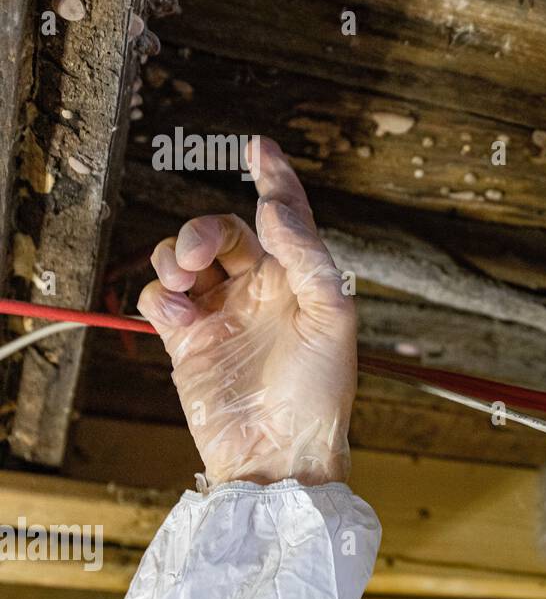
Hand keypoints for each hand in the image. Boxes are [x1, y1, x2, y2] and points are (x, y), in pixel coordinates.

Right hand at [137, 139, 356, 486]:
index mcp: (299, 279)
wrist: (279, 453)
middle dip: (201, 230)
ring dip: (174, 257)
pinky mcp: (187, 343)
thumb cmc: (320, 392)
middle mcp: (259, 291)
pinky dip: (160, 298)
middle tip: (198, 255)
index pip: (284, 215)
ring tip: (184, 283)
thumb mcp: (332, 317)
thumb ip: (306, 255)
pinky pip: (160, 300)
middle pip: (220, 232)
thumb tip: (273, 206)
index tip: (260, 145)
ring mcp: (221, 315)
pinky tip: (178, 318)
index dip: (274, 178)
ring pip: (182, 259)